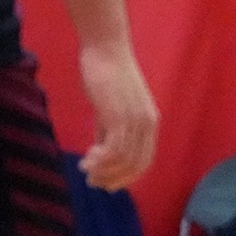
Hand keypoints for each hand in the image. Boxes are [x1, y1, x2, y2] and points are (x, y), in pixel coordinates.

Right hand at [77, 43, 157, 190]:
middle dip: (114, 178)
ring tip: (85, 169)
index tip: (107, 184)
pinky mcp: (119, 116)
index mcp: (150, 122)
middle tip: (92, 182)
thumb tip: (100, 155)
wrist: (106, 51)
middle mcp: (148, 123)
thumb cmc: (106, 77)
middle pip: (136, 165)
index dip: (126, 177)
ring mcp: (136, 120)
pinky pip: (113, 150)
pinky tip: (86, 158)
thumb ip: (108, 131)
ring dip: (103, 170)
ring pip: (124, 160)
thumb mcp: (111, 109)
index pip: (145, 161)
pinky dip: (100, 160)